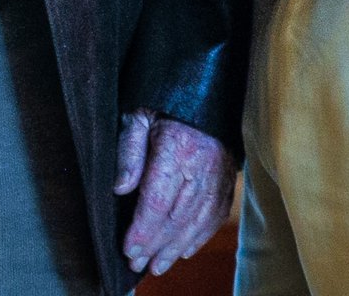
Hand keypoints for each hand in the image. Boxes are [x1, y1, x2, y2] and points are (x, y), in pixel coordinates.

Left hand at [113, 109, 234, 277]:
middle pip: (177, 217)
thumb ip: (128, 151)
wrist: (207, 82)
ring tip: (158, 266)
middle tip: (137, 265)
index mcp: (177, 147)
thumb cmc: (165, 98)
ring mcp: (220, 173)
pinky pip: (216, 214)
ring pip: (197, 221)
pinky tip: (185, 249)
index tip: (128, 248)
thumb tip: (120, 189)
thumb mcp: (138, 114)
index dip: (142, 229)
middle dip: (155, 245)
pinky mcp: (229, 177)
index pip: (157, 200)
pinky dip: (200, 236)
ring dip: (176, 248)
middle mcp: (202, 165)